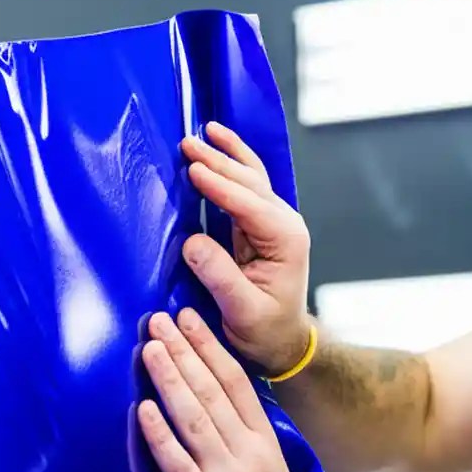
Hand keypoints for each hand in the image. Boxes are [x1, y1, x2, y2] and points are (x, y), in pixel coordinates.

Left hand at [138, 308, 312, 471]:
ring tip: (148, 348)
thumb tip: (220, 405)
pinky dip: (160, 434)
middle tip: (158, 319)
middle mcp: (248, 454)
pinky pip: (178, 463)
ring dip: (170, 379)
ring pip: (194, 418)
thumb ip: (245, 440)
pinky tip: (143, 409)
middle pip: (211, 391)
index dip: (209, 346)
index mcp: (264, 443)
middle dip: (183, 350)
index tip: (188, 318)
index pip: (235, 382)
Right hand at [180, 123, 312, 376]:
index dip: (220, 185)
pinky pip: (244, 185)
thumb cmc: (265, 330)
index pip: (249, 205)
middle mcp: (284, 224)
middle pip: (250, 182)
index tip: (194, 169)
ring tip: (202, 132)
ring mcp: (273, 221)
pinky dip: (230, 164)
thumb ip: (220, 276)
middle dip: (219, 160)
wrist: (282, 340)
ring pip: (250, 176)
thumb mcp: (242, 311)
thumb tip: (193, 242)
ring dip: (225, 154)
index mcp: (285, 240)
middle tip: (187, 143)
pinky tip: (217, 146)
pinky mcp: (258, 223)